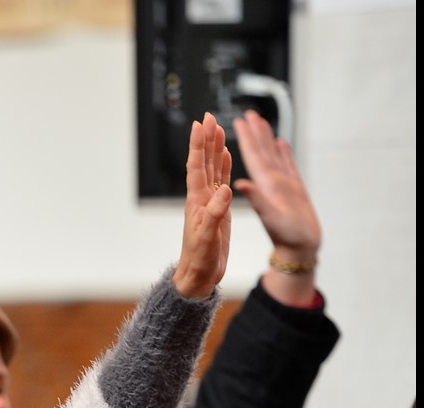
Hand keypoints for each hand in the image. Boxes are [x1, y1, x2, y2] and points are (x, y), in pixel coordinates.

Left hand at [173, 113, 233, 299]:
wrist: (199, 276)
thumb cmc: (200, 259)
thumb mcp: (208, 238)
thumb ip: (215, 214)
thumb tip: (225, 189)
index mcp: (197, 202)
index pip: (197, 167)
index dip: (198, 145)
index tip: (200, 124)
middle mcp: (202, 198)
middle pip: (204, 162)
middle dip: (207, 139)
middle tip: (209, 116)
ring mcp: (210, 202)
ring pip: (213, 169)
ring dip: (215, 149)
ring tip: (218, 129)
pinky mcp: (218, 209)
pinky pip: (222, 182)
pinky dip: (224, 167)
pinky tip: (227, 157)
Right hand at [232, 109, 320, 304]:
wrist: (307, 246)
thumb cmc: (288, 236)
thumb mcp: (270, 220)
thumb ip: (256, 200)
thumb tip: (238, 184)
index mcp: (270, 185)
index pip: (256, 156)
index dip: (247, 138)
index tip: (239, 122)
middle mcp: (279, 180)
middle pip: (265, 151)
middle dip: (256, 132)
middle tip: (248, 114)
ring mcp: (288, 183)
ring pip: (275, 155)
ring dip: (267, 138)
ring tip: (260, 122)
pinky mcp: (295, 189)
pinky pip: (288, 166)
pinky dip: (284, 153)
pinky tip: (281, 143)